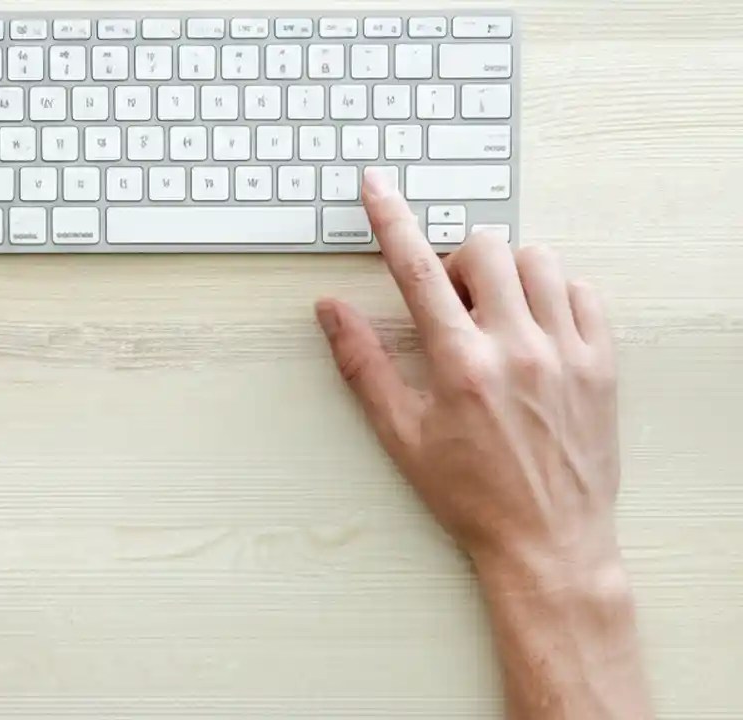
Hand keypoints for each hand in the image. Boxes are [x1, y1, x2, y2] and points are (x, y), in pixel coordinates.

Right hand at [316, 172, 648, 717]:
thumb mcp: (399, 435)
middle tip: (452, 301)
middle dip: (458, 261)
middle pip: (485, 250)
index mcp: (459, 364)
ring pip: (539, 261)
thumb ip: (363, 364)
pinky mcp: (603, 365)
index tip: (376, 186)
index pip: (416, 269)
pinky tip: (539, 325)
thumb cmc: (469, 496)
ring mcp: (567, 353)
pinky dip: (557, 293)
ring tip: (497, 312)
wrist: (547, 542)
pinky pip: (585, 293)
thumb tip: (331, 309)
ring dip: (508, 271)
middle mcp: (517, 348)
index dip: (390, 219)